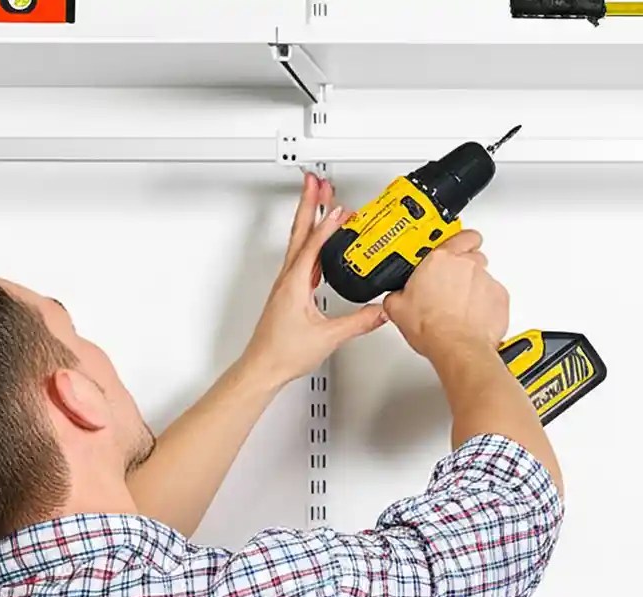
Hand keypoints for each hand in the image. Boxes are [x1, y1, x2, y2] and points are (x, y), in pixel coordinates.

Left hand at [241, 174, 388, 387]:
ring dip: (309, 219)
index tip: (340, 207)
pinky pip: (302, 258)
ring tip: (320, 200)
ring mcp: (287, 284)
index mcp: (294, 284)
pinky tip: (320, 242)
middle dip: (309, 204)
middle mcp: (288, 279)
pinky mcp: (289, 292)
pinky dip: (312, 242)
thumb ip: (359, 322)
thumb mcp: (329, 337)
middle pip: (300, 232)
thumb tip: (379, 311)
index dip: (328, 225)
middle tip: (316, 182)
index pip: (313, 246)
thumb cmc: (283, 353)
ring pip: (299, 242)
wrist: (263, 367)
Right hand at [382, 230, 509, 362]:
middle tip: (453, 284)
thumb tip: (395, 297)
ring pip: (482, 276)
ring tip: (461, 306)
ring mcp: (485, 279)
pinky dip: (486, 303)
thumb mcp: (398, 309)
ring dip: (474, 287)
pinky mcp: (500, 296)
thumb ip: (397, 294)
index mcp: (439, 260)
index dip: (459, 239)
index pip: (458, 235)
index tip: (456, 243)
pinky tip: (473, 316)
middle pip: (472, 255)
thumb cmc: (432, 327)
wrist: (457, 347)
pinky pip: (494, 294)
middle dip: (464, 266)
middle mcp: (465, 264)